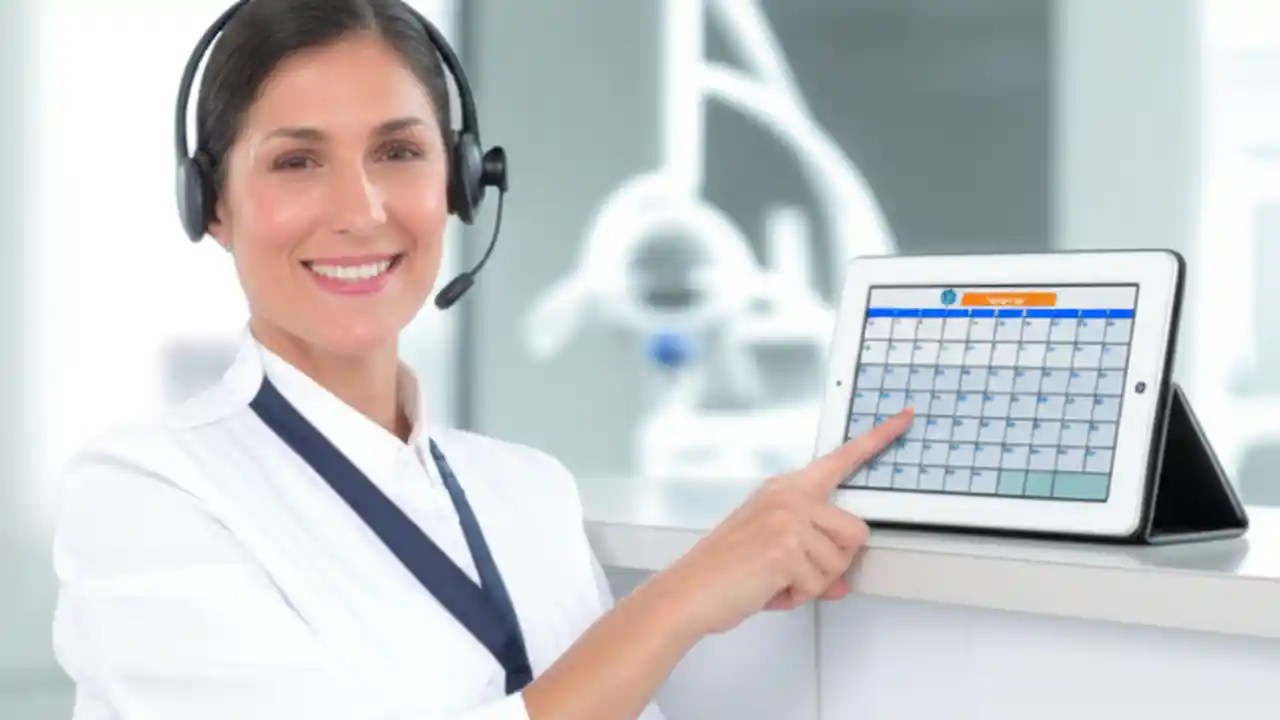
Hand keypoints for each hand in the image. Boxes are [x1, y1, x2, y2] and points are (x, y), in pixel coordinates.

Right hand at [657, 409, 913, 635]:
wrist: (688, 591)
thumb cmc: (722, 571)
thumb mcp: (773, 555)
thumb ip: (812, 558)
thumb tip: (840, 582)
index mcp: (786, 488)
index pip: (840, 459)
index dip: (878, 439)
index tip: (905, 417)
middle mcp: (789, 496)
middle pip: (856, 532)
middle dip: (832, 564)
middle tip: (793, 572)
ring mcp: (788, 518)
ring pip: (839, 564)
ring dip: (811, 585)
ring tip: (773, 579)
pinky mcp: (786, 545)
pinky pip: (819, 585)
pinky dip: (795, 598)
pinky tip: (767, 588)